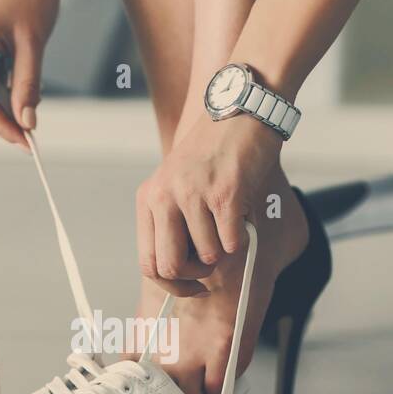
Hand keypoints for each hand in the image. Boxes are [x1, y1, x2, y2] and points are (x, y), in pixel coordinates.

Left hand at [136, 116, 282, 296]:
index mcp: (149, 198)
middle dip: (195, 279)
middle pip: (169, 269)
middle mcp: (164, 197)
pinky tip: (244, 213)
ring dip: (225, 251)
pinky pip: (231, 244)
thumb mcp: (181, 183)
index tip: (192, 285)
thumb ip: (175, 221)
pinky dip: (243, 238)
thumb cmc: (216, 152)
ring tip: (232, 223)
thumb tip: (184, 274)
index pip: (148, 264)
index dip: (171, 285)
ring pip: (206, 259)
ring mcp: (192, 195)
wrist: (241, 108)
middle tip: (212, 268)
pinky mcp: (224, 194)